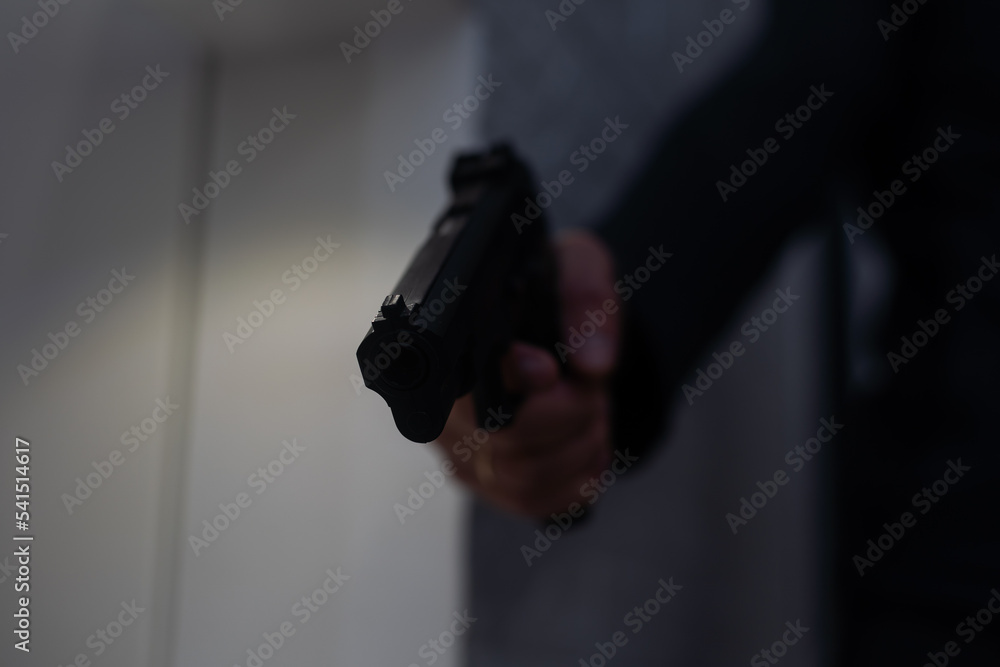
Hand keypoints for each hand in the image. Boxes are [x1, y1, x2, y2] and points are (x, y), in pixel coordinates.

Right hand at [432, 230, 620, 517]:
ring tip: (591, 413)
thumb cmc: (556, 296)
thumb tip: (593, 365)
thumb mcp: (578, 267)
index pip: (466, 376)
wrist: (558, 330)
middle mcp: (444, 405)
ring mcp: (462, 452)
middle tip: (589, 388)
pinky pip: (533, 503)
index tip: (548, 369)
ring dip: (579, 448)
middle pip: (503, 439)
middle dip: (569, 414)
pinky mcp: (487, 484)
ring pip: (522, 477)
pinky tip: (585, 447)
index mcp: (453, 345)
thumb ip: (584, 297)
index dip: (512, 379)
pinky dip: (576, 480)